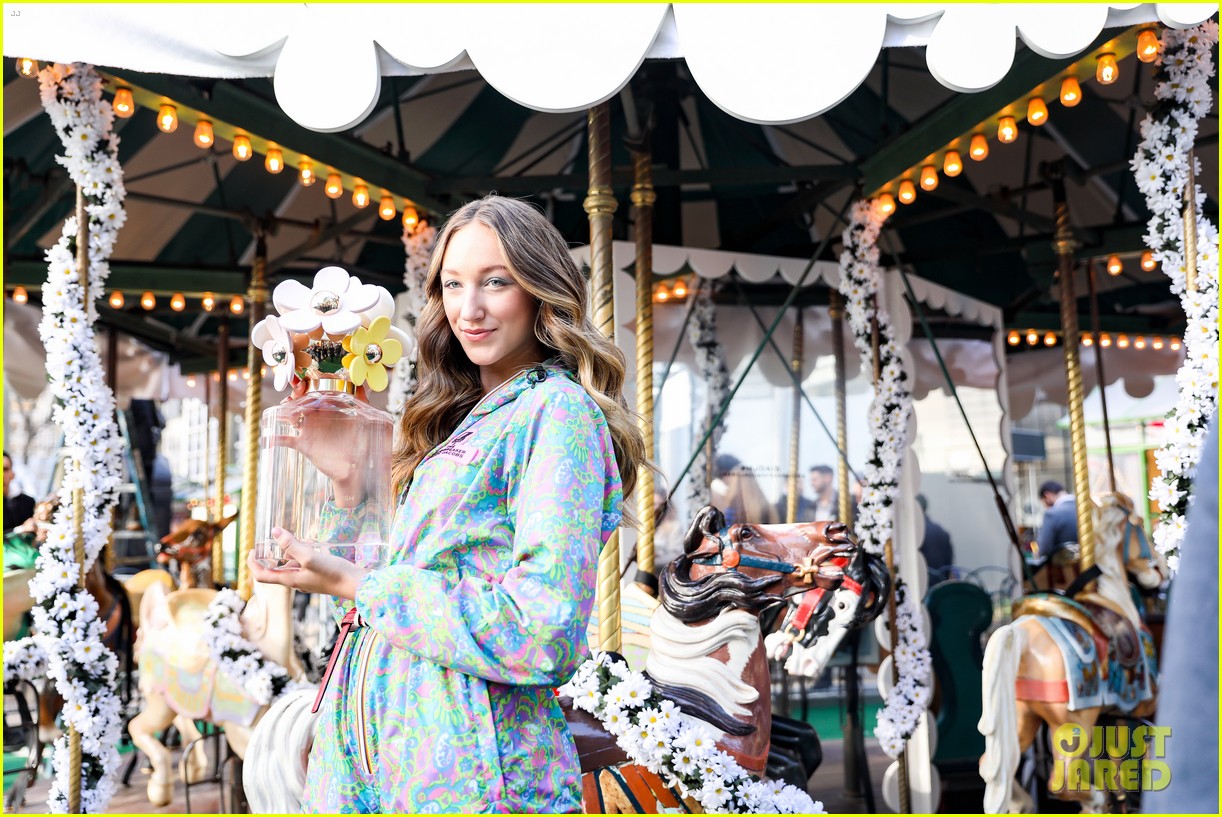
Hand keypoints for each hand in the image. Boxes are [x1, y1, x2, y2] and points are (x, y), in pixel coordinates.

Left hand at [249, 526, 368, 599]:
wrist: (356, 585)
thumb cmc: (333, 573)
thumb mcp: (310, 557)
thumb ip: (292, 545)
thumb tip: (275, 532)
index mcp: (290, 580)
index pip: (262, 575)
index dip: (253, 563)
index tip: (252, 549)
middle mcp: (296, 581)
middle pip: (277, 568)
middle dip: (276, 552)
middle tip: (279, 538)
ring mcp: (308, 579)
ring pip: (292, 564)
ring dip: (293, 551)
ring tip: (303, 539)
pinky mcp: (318, 576)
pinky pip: (305, 564)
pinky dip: (305, 553)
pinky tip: (314, 545)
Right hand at [273, 380, 373, 504]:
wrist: (354, 468)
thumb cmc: (361, 443)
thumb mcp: (366, 421)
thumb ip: (363, 403)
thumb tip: (362, 385)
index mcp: (331, 408)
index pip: (317, 392)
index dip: (310, 385)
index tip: (306, 383)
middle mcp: (318, 416)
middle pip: (300, 401)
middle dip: (294, 395)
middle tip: (294, 394)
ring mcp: (308, 430)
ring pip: (290, 417)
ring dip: (282, 413)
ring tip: (279, 414)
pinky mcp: (304, 445)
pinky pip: (285, 441)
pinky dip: (274, 439)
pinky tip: (267, 439)